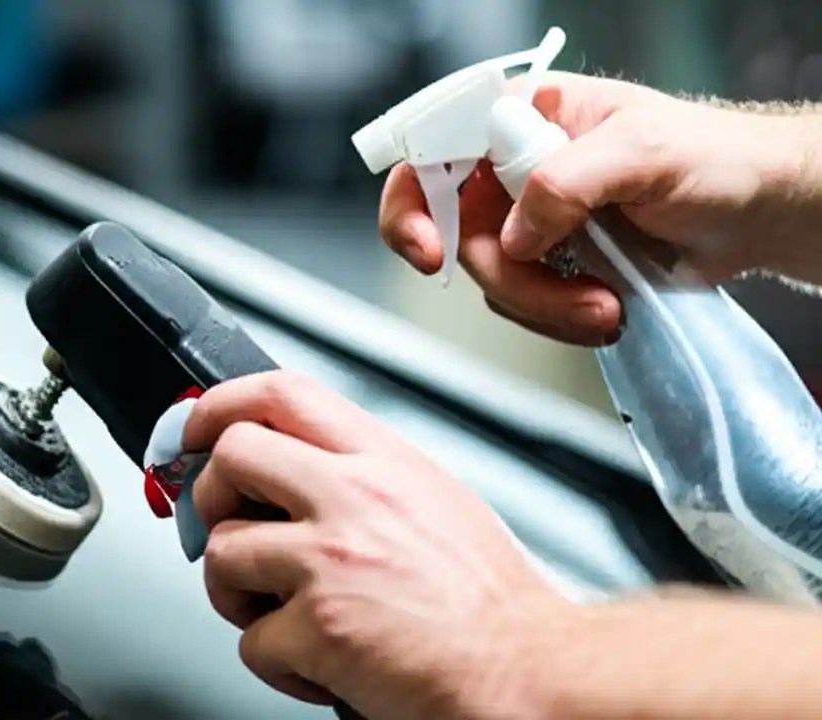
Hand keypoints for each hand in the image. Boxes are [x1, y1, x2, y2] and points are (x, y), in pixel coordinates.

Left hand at [185, 371, 567, 719]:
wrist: (529, 674)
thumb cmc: (490, 602)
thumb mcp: (434, 500)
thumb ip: (364, 475)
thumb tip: (295, 467)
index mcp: (384, 461)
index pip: (283, 392)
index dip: (220, 404)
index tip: (196, 427)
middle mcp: (353, 497)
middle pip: (230, 457)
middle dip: (211, 497)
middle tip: (231, 528)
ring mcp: (329, 561)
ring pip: (220, 552)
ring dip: (236, 591)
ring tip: (281, 612)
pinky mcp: (317, 628)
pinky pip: (250, 641)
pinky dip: (275, 662)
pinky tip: (318, 663)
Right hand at [379, 71, 821, 345]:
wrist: (757, 213)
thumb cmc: (715, 158)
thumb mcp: (642, 151)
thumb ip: (564, 181)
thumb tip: (514, 234)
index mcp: (525, 116)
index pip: (434, 146)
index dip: (412, 201)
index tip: (431, 251)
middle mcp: (515, 165)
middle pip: (457, 229)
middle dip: (508, 275)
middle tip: (558, 291)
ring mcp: (531, 218)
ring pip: (491, 275)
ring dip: (543, 305)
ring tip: (605, 307)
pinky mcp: (552, 264)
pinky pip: (522, 302)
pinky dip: (558, 318)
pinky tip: (605, 310)